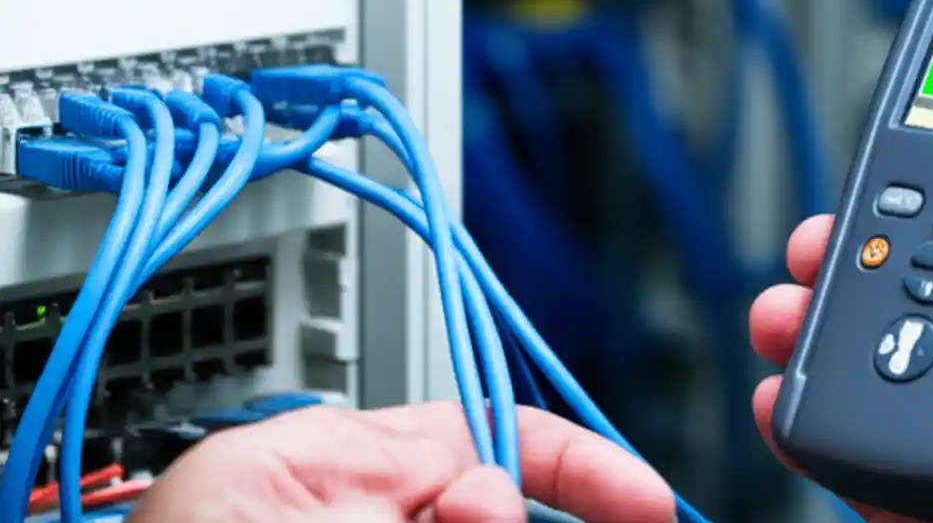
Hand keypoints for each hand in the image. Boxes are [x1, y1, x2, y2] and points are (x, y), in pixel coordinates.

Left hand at [127, 402, 674, 522]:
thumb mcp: (269, 491)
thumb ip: (390, 482)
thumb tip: (494, 495)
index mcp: (353, 463)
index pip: (499, 436)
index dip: (582, 463)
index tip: (645, 501)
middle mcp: (383, 519)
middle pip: (505, 512)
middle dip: (551, 518)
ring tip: (578, 518)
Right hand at [750, 56, 932, 522]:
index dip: (922, 198)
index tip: (881, 177)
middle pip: (906, 289)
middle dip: (842, 257)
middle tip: (814, 242)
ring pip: (865, 360)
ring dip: (805, 327)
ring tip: (783, 311)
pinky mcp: (931, 486)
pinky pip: (850, 444)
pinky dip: (803, 415)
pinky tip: (786, 392)